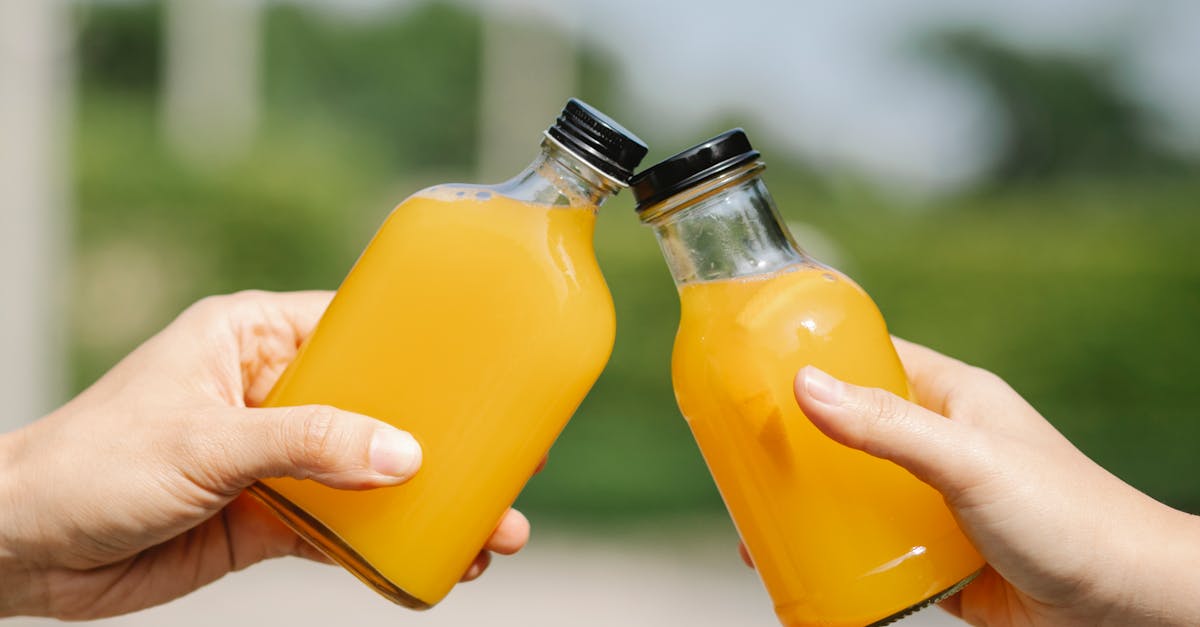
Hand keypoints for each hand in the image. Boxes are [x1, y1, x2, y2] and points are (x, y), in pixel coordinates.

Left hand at [0, 291, 529, 618]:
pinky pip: (341, 527)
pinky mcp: (267, 517)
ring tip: (490, 535)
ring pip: (370, 475)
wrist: (21, 549)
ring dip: (428, 504)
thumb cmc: (90, 463)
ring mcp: (273, 458)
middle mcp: (272, 393)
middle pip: (381, 410)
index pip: (359, 331)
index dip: (426, 352)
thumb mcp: (206, 440)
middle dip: (445, 444)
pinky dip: (384, 546)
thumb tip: (405, 456)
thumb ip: (307, 444)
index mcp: (254, 338)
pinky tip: (431, 563)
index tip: (490, 374)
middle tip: (513, 470)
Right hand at [777, 337, 1199, 625]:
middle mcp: (942, 444)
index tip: (755, 373)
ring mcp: (938, 501)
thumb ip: (889, 428)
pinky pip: (875, 547)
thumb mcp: (970, 463)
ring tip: (758, 521)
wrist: (1130, 608)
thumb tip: (805, 387)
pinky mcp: (940, 555)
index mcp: (953, 398)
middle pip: (850, 430)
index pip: (870, 360)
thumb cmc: (1071, 519)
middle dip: (798, 445)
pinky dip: (840, 553)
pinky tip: (806, 563)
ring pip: (857, 492)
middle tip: (743, 460)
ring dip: (812, 504)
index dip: (815, 360)